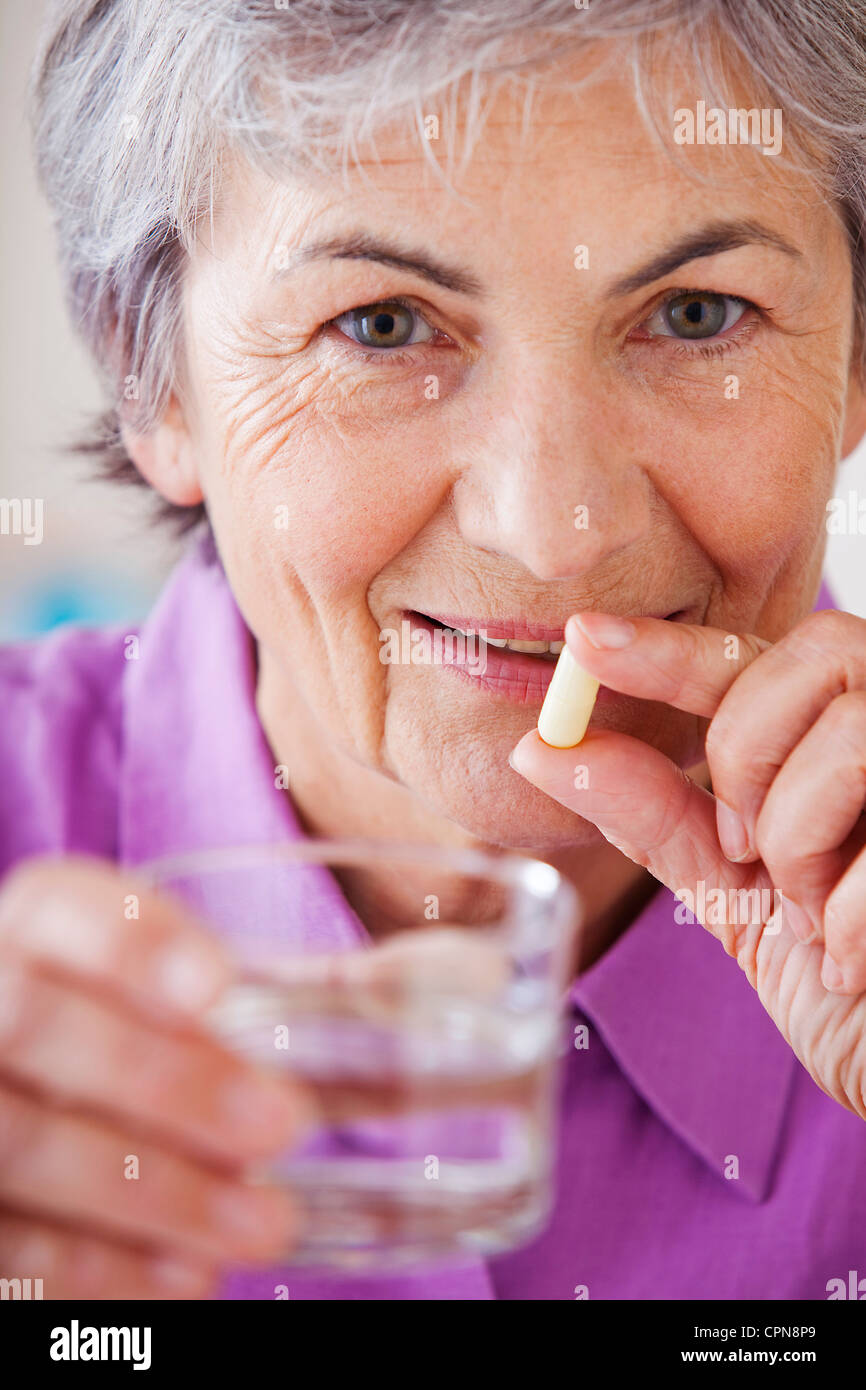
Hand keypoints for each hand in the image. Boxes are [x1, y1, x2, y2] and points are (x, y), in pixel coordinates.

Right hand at [0, 855, 313, 1297]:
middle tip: (282, 1124)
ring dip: (150, 1190)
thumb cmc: (161, 1039)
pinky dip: (100, 1270)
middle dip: (161, 1077)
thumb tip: (466, 980)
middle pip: (35, 1023)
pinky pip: (9, 1246)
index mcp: (40, 930)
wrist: (54, 1114)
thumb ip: (318, 993)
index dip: (128, 941)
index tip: (220, 985)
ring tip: (266, 1224)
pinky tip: (194, 1279)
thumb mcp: (217, 1004)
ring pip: (19, 1142)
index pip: (58, 904)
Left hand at [510, 608, 865, 1120]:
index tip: (583, 640)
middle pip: (816, 652)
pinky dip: (846, 919)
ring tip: (812, 913)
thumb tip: (542, 748)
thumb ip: (654, 813)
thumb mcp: (729, 889)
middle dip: (748, 752)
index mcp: (845, 732)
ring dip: (799, 839)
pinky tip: (854, 964)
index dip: (667, 645)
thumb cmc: (839, 976)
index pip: (752, 655)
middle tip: (743, 848)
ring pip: (852, 731)